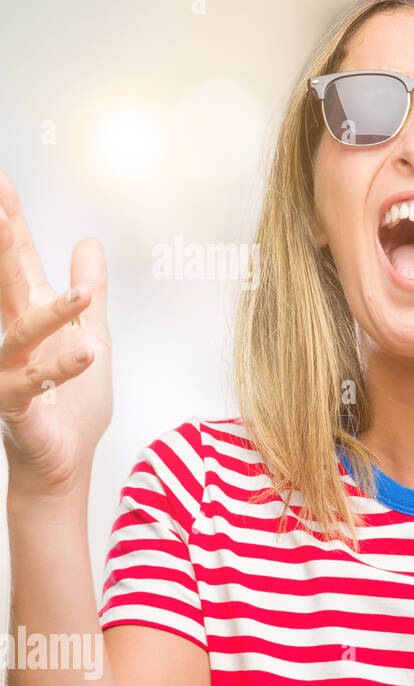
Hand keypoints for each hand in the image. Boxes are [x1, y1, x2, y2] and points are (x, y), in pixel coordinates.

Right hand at [0, 171, 112, 497]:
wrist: (63, 463)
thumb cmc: (73, 404)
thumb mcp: (93, 337)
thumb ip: (90, 291)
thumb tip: (89, 243)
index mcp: (32, 319)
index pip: (19, 265)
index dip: (11, 226)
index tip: (2, 183)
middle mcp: (14, 341)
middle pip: (6, 287)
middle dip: (3, 249)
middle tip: (0, 209)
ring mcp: (10, 373)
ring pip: (21, 336)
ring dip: (51, 315)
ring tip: (81, 295)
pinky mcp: (19, 408)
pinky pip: (35, 386)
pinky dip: (60, 371)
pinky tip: (84, 353)